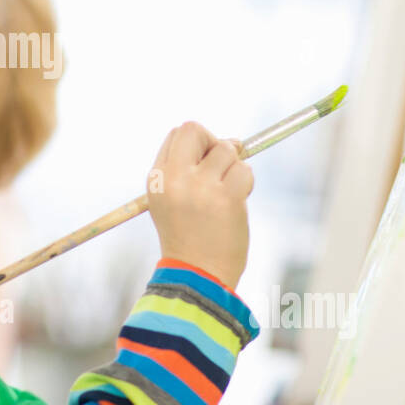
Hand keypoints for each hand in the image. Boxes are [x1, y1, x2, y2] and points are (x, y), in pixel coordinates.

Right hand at [146, 121, 253, 289]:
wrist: (196, 276)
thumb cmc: (189, 237)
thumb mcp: (173, 200)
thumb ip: (190, 169)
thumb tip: (233, 141)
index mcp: (158, 178)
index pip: (178, 134)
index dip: (198, 144)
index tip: (206, 163)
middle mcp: (175, 178)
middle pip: (195, 129)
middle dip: (215, 142)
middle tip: (221, 167)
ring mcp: (200, 186)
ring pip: (227, 149)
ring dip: (235, 167)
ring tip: (228, 193)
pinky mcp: (226, 197)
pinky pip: (244, 170)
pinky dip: (246, 182)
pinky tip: (237, 203)